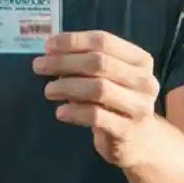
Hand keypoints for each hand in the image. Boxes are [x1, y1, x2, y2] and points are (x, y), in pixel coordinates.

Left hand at [33, 31, 159, 167]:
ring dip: (66, 86)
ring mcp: (138, 107)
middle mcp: (144, 81)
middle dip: (64, 62)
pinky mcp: (126, 131)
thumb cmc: (118, 102)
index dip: (73, 41)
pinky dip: (74, 111)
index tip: (48, 46)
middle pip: (99, 63)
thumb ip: (87, 63)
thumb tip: (52, 52)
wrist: (141, 141)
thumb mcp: (111, 78)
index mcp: (140, 60)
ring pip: (98, 88)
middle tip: (39, 66)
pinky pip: (96, 116)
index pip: (104, 41)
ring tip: (48, 90)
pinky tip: (60, 112)